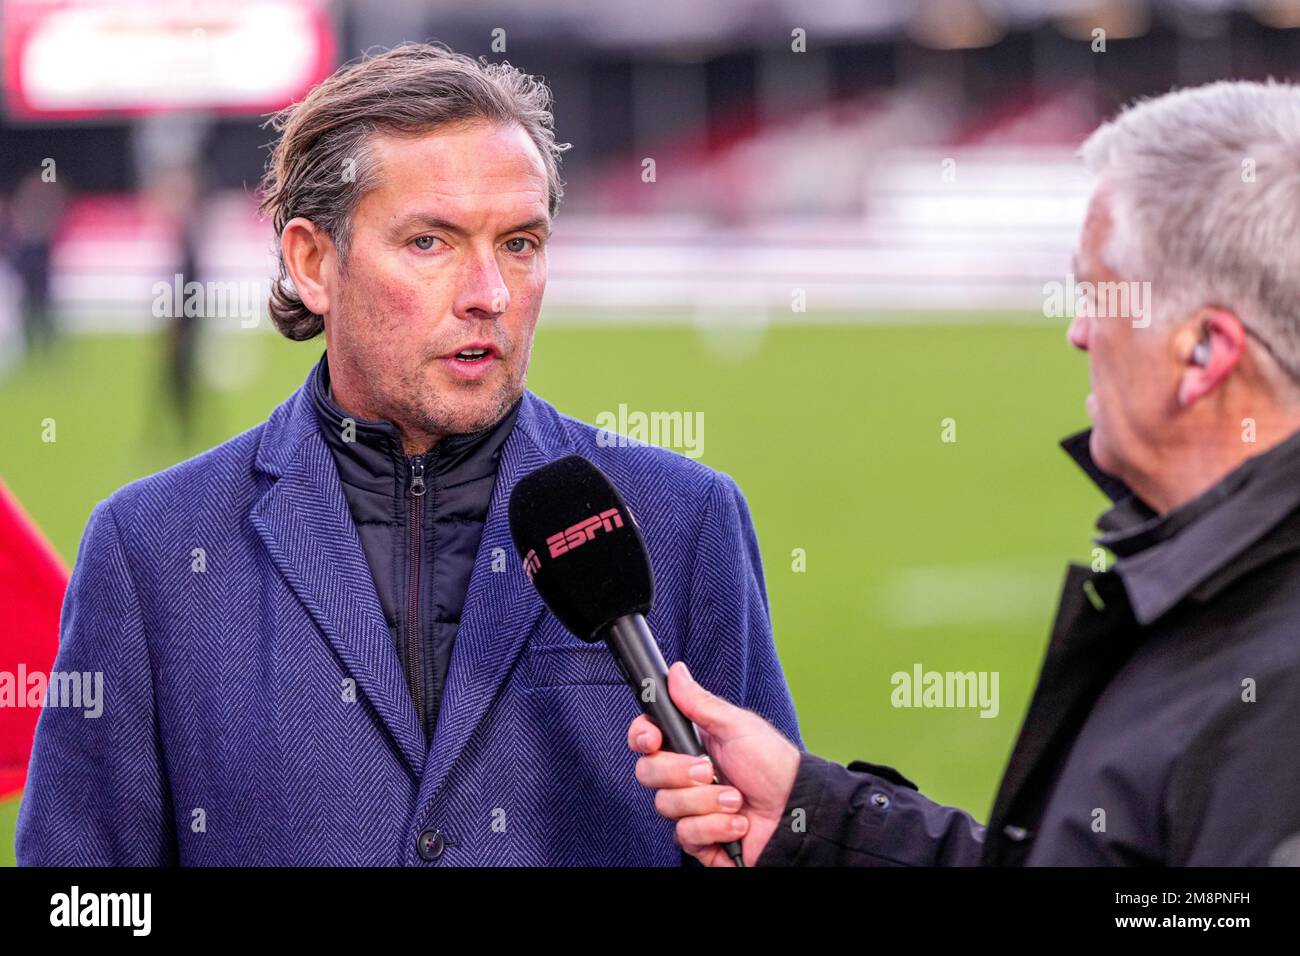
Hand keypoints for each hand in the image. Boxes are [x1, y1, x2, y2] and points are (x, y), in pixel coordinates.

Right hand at [627, 661, 800, 865]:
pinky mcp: (699, 837)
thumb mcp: (737, 726)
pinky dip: (715, 828)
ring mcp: (690, 807)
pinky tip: (737, 824)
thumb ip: (700, 703)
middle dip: (680, 774)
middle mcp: (684, 776)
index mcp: (689, 744)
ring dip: (707, 803)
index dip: (642, 738)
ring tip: (737, 800)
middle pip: (648, 773)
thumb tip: (676, 672)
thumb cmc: (772, 764)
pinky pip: (685, 835)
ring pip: (666, 806)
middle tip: (710, 770)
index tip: (653, 739)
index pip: (645, 739)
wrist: (795, 810)